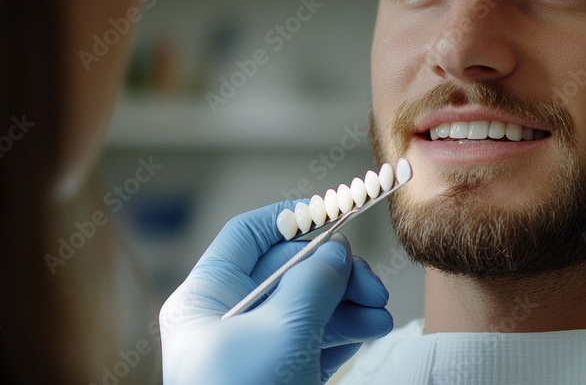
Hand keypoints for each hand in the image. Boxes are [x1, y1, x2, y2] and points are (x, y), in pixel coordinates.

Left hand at [159, 200, 392, 383]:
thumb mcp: (283, 332)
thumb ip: (313, 282)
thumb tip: (335, 251)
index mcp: (205, 299)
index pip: (247, 236)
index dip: (294, 220)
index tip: (339, 217)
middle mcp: (222, 320)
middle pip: (285, 272)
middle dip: (335, 275)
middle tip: (373, 286)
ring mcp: (246, 353)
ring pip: (303, 309)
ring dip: (346, 306)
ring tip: (380, 316)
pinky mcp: (270, 379)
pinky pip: (307, 343)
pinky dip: (339, 335)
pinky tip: (367, 331)